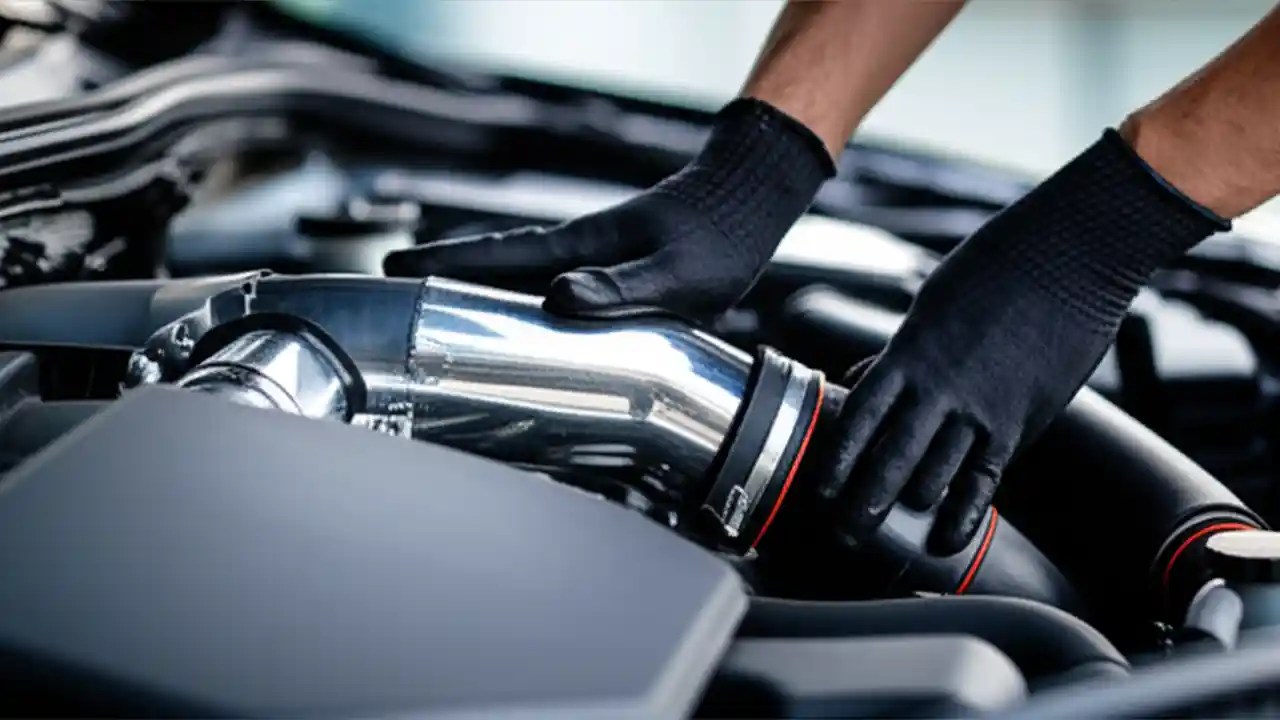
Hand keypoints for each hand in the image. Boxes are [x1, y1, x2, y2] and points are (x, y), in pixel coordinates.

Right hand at [383, 98, 833, 321]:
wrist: (747, 202)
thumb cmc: (719, 236)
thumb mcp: (677, 273)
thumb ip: (620, 288)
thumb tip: (559, 300)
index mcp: (583, 248)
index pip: (500, 257)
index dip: (446, 264)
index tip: (396, 267)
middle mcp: (579, 252)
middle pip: (497, 266)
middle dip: (446, 277)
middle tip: (397, 289)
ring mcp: (593, 260)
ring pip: (522, 278)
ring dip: (480, 290)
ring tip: (440, 311)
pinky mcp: (612, 272)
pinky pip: (552, 288)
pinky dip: (523, 300)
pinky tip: (524, 322)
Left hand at [816, 129, 1228, 554]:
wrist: (1068, 255)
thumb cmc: (994, 268)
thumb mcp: (930, 304)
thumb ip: (895, 352)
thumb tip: (861, 379)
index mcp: (909, 352)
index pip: (860, 417)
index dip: (837, 459)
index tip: (821, 490)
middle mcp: (938, 386)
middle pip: (889, 457)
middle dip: (862, 502)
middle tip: (843, 534)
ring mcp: (980, 407)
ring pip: (934, 474)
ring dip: (907, 507)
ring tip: (885, 536)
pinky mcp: (1020, 420)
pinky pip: (985, 478)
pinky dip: (962, 513)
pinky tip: (943, 540)